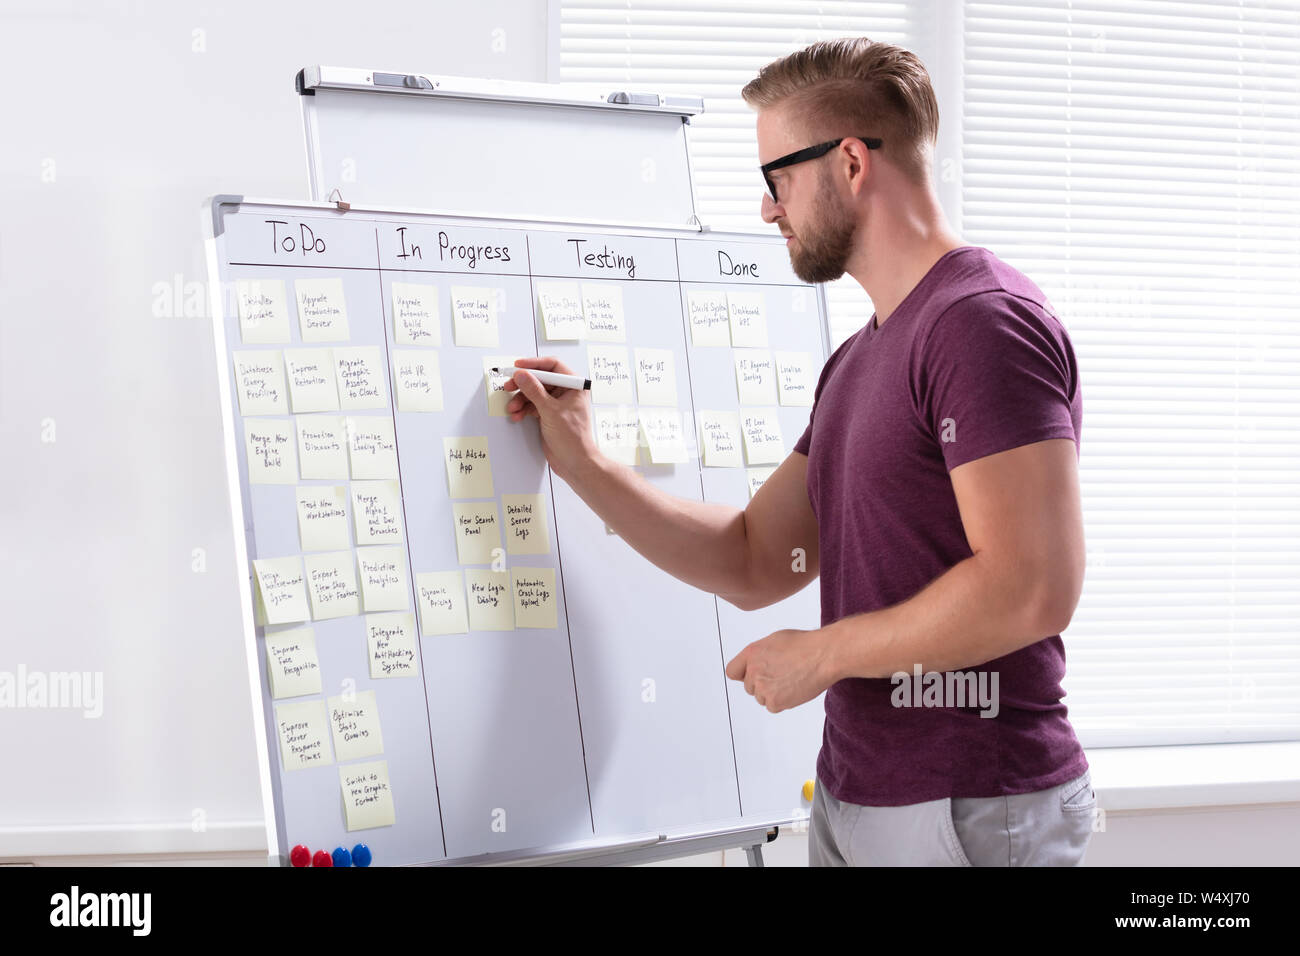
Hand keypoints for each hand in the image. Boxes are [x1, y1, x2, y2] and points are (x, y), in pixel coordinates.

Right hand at [503, 356, 602, 483]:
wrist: (575, 462)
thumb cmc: (573, 438)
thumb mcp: (551, 411)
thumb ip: (534, 390)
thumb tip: (522, 375)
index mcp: (574, 386)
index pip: (553, 366)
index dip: (534, 364)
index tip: (518, 366)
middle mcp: (566, 393)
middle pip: (540, 379)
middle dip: (524, 384)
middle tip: (509, 385)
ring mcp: (557, 404)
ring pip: (534, 393)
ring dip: (521, 399)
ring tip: (513, 408)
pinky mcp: (549, 415)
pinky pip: (533, 406)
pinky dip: (524, 409)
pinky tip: (517, 415)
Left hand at [725, 628, 836, 713]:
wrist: (823, 655)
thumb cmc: (805, 645)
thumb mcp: (774, 640)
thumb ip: (759, 654)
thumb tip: (753, 665)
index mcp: (751, 652)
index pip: (732, 672)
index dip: (743, 675)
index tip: (752, 676)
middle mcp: (753, 670)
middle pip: (749, 687)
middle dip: (762, 684)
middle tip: (782, 676)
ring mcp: (763, 686)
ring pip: (761, 698)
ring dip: (773, 694)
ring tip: (791, 680)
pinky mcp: (774, 701)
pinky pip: (772, 707)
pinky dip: (783, 702)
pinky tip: (794, 689)